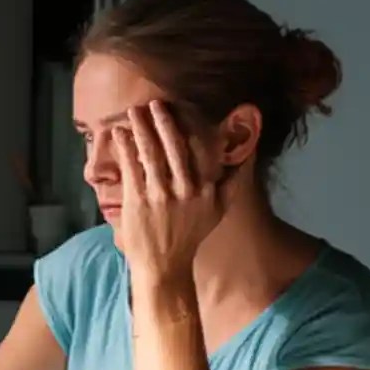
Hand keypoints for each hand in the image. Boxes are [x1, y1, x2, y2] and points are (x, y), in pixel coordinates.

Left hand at [112, 101, 223, 282]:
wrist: (164, 266)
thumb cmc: (190, 235)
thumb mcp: (219, 211)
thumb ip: (233, 182)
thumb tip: (249, 154)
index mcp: (205, 189)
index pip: (199, 150)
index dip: (189, 127)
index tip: (181, 108)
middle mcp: (185, 190)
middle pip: (174, 146)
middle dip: (164, 121)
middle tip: (154, 103)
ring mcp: (160, 196)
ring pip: (151, 153)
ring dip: (142, 129)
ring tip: (134, 111)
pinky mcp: (138, 202)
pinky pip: (131, 168)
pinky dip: (125, 148)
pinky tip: (119, 134)